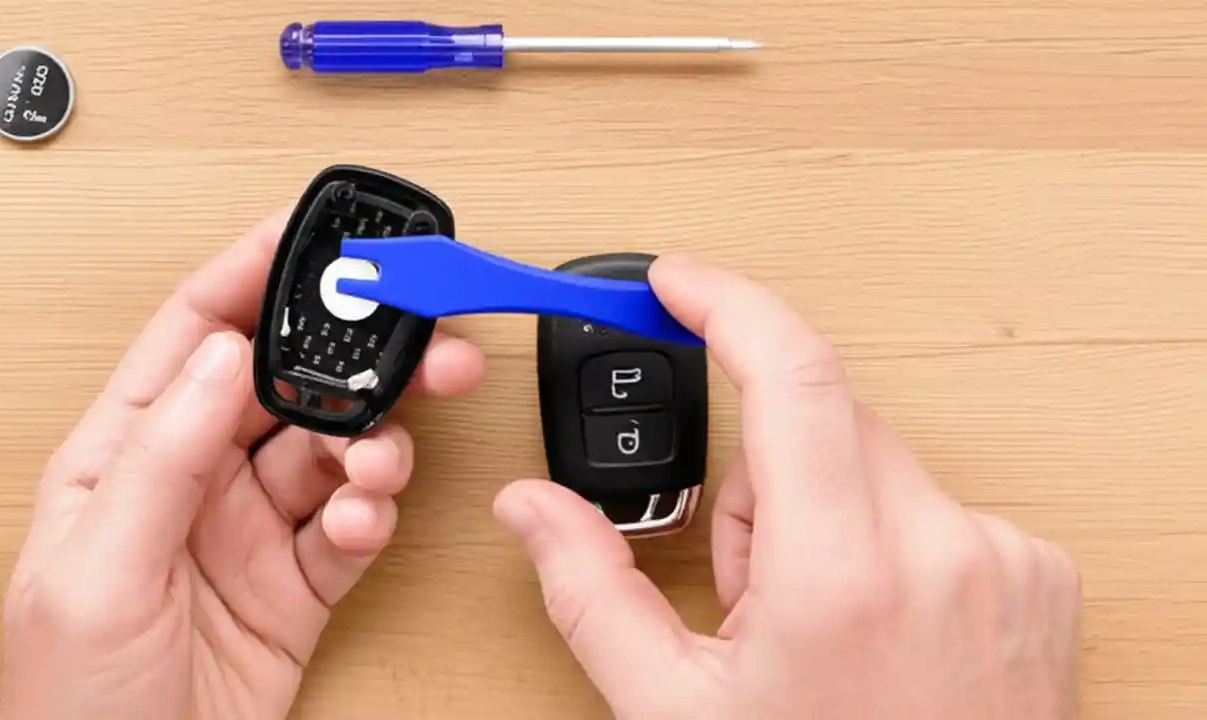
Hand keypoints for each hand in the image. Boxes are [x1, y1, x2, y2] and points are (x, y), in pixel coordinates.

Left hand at [0, 211, 484, 719]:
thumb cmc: (72, 701)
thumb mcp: (98, 569)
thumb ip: (165, 456)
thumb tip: (228, 357)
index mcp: (126, 453)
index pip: (199, 334)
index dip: (257, 273)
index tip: (320, 237)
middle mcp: (197, 480)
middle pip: (293, 385)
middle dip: (361, 357)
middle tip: (425, 340)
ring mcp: (253, 531)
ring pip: (337, 451)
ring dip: (377, 444)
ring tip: (383, 463)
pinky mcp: (301, 583)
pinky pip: (355, 526)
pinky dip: (374, 516)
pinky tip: (363, 525)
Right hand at [495, 255, 1080, 719]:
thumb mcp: (676, 710)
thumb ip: (592, 590)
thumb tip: (533, 507)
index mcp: (841, 574)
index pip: (790, 375)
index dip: (725, 304)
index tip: (681, 280)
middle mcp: (939, 550)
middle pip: (824, 424)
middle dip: (766, 479)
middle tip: (753, 585)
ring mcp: (1001, 561)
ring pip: (880, 466)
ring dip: (831, 515)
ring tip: (823, 621)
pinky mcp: (1038, 576)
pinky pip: (941, 509)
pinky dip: (896, 545)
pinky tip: (883, 628)